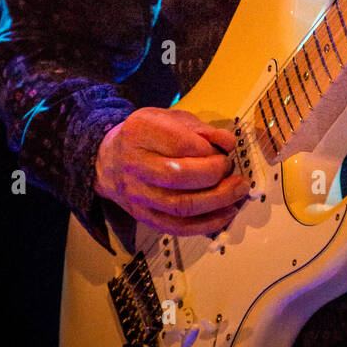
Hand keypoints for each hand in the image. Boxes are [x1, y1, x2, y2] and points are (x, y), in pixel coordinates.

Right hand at [94, 107, 248, 235]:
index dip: (209, 149)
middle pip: (179, 176)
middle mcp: (134, 165)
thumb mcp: (168, 118)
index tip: (224, 148)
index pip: (180, 143)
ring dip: (217, 201)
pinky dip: (207, 224)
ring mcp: (137, 195)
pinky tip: (225, 214)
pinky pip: (177, 228)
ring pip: (181, 206)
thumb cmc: (146, 137)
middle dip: (215, 175)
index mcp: (140, 132)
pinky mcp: (143, 217)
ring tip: (237, 191)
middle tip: (231, 169)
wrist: (108, 160)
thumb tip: (227, 142)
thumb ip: (199, 128)